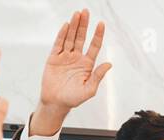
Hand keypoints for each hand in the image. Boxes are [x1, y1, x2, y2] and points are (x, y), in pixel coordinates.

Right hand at [35, 8, 110, 128]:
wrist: (56, 103)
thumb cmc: (73, 99)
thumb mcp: (89, 89)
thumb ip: (98, 76)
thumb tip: (109, 64)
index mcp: (87, 64)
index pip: (94, 46)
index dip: (97, 35)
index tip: (101, 24)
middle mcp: (77, 58)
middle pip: (81, 38)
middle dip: (84, 25)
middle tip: (86, 12)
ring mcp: (65, 57)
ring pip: (70, 38)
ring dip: (74, 26)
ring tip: (77, 14)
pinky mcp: (54, 58)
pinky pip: (59, 44)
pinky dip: (62, 34)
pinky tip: (66, 25)